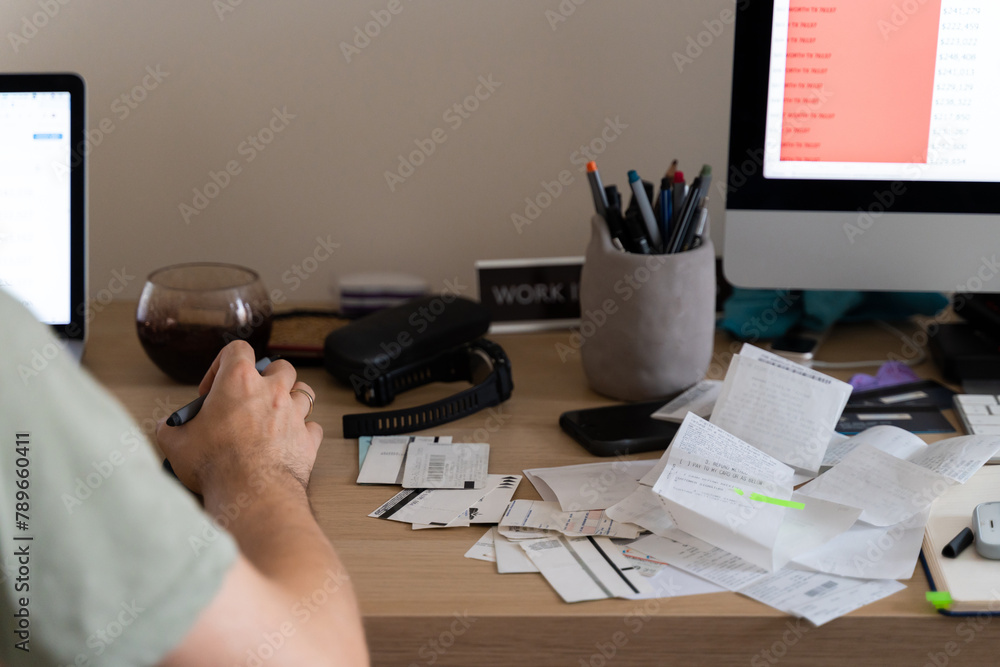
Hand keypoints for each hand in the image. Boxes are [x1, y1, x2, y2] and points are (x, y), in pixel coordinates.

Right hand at [157, 341, 321, 496]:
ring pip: (303, 392)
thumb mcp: (176, 442)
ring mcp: (294, 414)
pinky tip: (288, 440)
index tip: (213, 388)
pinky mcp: (307, 439)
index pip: (238, 349)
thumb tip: (168, 427)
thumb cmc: (215, 465)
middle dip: (267, 377)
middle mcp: (272, 392)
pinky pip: (312, 426)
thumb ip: (171, 428)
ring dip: (290, 400)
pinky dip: (303, 431)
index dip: (222, 363)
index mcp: (239, 382)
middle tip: (250, 397)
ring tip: (273, 415)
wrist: (250, 494)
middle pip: (280, 366)